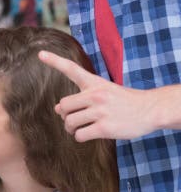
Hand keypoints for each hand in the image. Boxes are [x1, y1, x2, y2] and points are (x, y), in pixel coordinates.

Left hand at [39, 50, 162, 140]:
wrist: (150, 109)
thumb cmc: (123, 102)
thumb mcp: (104, 92)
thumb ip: (81, 98)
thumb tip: (57, 109)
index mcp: (95, 83)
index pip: (71, 69)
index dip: (54, 61)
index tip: (40, 54)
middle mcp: (96, 95)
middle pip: (63, 106)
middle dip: (65, 115)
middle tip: (75, 119)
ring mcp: (100, 111)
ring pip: (69, 122)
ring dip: (71, 129)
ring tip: (81, 127)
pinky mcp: (104, 127)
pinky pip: (79, 135)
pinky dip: (80, 137)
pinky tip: (90, 133)